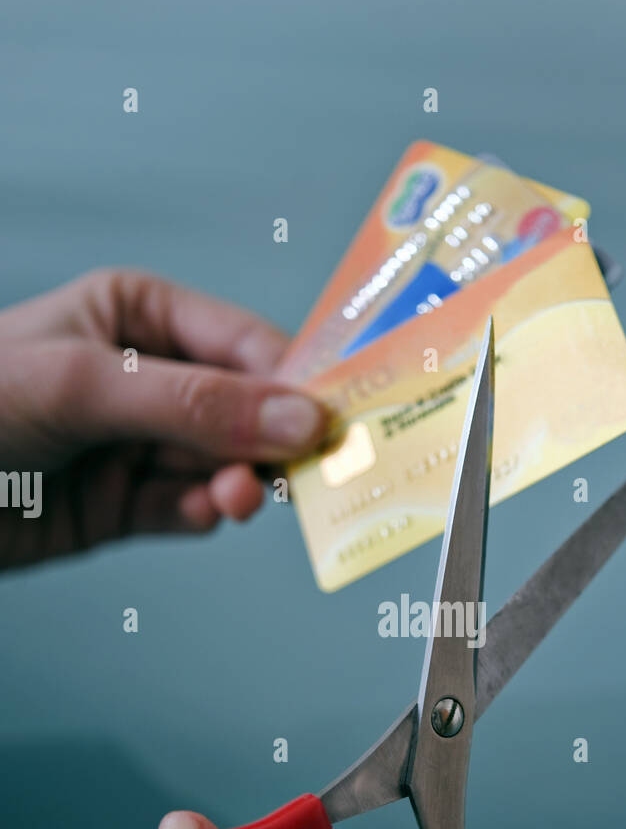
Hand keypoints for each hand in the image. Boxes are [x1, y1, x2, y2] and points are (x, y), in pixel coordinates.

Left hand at [0, 269, 326, 567]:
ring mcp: (137, 444)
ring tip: (235, 500)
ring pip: (222, 464)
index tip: (338, 418)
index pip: (243, 343)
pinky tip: (205, 513)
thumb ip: (196, 404)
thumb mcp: (84, 385)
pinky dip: (204, 514)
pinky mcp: (123, 506)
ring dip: (238, 483)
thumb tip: (301, 418)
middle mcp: (147, 377)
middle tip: (300, 472)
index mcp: (138, 314)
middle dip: (271, 440)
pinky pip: (188, 509)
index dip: (294, 380)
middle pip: (245, 409)